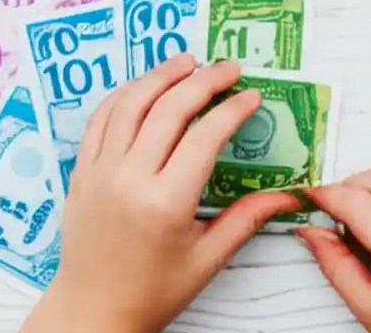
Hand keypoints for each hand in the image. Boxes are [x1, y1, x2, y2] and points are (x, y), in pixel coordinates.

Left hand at [22, 55, 301, 332]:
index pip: (204, 137)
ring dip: (160, 76)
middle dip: (203, 81)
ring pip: (129, 105)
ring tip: (187, 62)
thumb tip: (289, 196)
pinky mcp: (81, 172)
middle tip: (228, 67)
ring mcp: (99, 172)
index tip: (251, 96)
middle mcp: (129, 180)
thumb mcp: (207, 259)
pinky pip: (99, 120)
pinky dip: (123, 95)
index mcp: (165, 204)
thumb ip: (247, 219)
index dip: (231, 110)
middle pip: (168, 110)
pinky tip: (144, 87)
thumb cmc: (152, 291)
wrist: (92, 310)